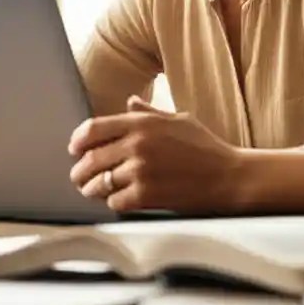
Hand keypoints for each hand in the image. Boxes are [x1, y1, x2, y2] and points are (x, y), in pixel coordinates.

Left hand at [68, 96, 241, 212]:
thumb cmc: (206, 147)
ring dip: (92, 189)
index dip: (78, 140)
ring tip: (93, 191)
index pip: (93, 129)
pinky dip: (113, 203)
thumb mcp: (179, 120)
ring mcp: (140, 171)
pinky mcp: (146, 195)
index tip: (74, 149)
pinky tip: (119, 200)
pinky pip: (114, 201)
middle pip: (90, 158)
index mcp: (142, 123)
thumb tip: (130, 101)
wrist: (228, 176)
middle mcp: (137, 144)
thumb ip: (149, 112)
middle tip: (79, 177)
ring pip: (98, 182)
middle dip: (80, 170)